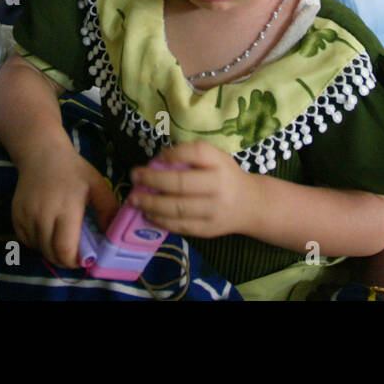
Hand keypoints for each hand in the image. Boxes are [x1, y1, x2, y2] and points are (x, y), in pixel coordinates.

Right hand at [10, 147, 118, 268]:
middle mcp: (42, 214)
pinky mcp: (15, 215)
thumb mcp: (97, 185)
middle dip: (64, 260)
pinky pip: (26, 240)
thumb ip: (108, 210)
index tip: (83, 259)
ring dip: (50, 251)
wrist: (41, 153)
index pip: (64, 248)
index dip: (73, 261)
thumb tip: (111, 235)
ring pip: (38, 248)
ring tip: (61, 241)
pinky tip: (47, 233)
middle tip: (74, 255)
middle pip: (50, 253)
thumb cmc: (73, 170)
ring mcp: (26, 215)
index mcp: (66, 208)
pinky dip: (37, 243)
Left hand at [128, 141, 258, 238]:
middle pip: (181, 183)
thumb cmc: (225, 176)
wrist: (250, 205)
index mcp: (220, 163)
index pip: (197, 153)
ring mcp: (214, 210)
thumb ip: (191, 156)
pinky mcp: (208, 229)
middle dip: (152, 180)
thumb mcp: (216, 158)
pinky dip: (160, 220)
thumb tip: (157, 163)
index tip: (156, 158)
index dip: (173, 154)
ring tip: (133, 198)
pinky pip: (180, 226)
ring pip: (177, 208)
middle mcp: (219, 186)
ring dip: (150, 203)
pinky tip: (148, 213)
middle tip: (134, 177)